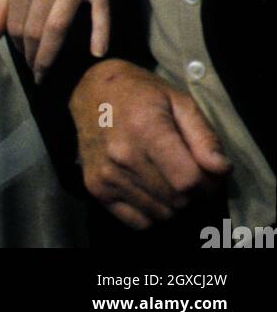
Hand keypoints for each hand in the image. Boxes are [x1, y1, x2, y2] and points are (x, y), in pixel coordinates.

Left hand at [0, 0, 108, 80]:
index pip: (16, 19)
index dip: (15, 43)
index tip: (19, 54)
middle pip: (34, 27)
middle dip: (31, 55)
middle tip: (33, 71)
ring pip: (58, 25)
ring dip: (50, 54)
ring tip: (44, 73)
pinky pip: (101, 10)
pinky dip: (100, 31)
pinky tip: (96, 52)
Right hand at [70, 59, 231, 228]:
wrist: (90, 90)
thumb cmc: (140, 93)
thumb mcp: (179, 101)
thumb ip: (204, 136)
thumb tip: (221, 169)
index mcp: (146, 129)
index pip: (189, 181)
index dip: (208, 182)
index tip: (208, 171)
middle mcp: (123, 155)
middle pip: (178, 200)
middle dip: (192, 192)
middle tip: (187, 170)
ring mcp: (106, 175)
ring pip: (161, 214)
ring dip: (173, 202)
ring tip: (166, 175)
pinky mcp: (95, 188)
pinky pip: (139, 221)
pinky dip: (151, 211)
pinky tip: (148, 186)